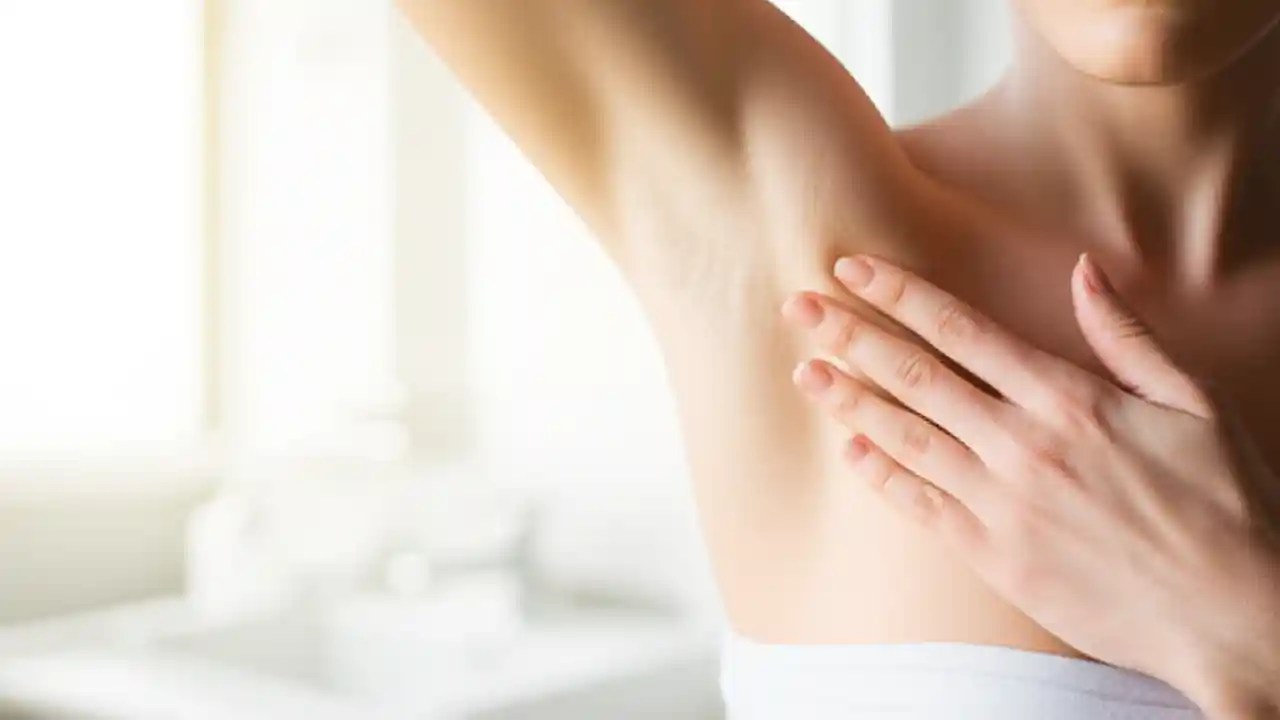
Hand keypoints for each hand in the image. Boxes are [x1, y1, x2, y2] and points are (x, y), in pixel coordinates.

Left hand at [781, 253, 1279, 717]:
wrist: (1238, 614)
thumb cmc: (1228, 504)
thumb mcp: (1193, 403)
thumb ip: (1125, 336)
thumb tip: (1083, 269)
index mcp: (1069, 399)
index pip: (961, 330)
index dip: (899, 293)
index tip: (851, 266)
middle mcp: (1024, 445)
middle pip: (916, 376)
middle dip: (851, 334)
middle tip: (797, 306)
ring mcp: (1004, 503)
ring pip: (906, 437)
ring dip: (849, 400)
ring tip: (805, 370)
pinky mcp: (996, 556)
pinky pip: (922, 507)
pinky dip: (882, 476)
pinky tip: (851, 449)